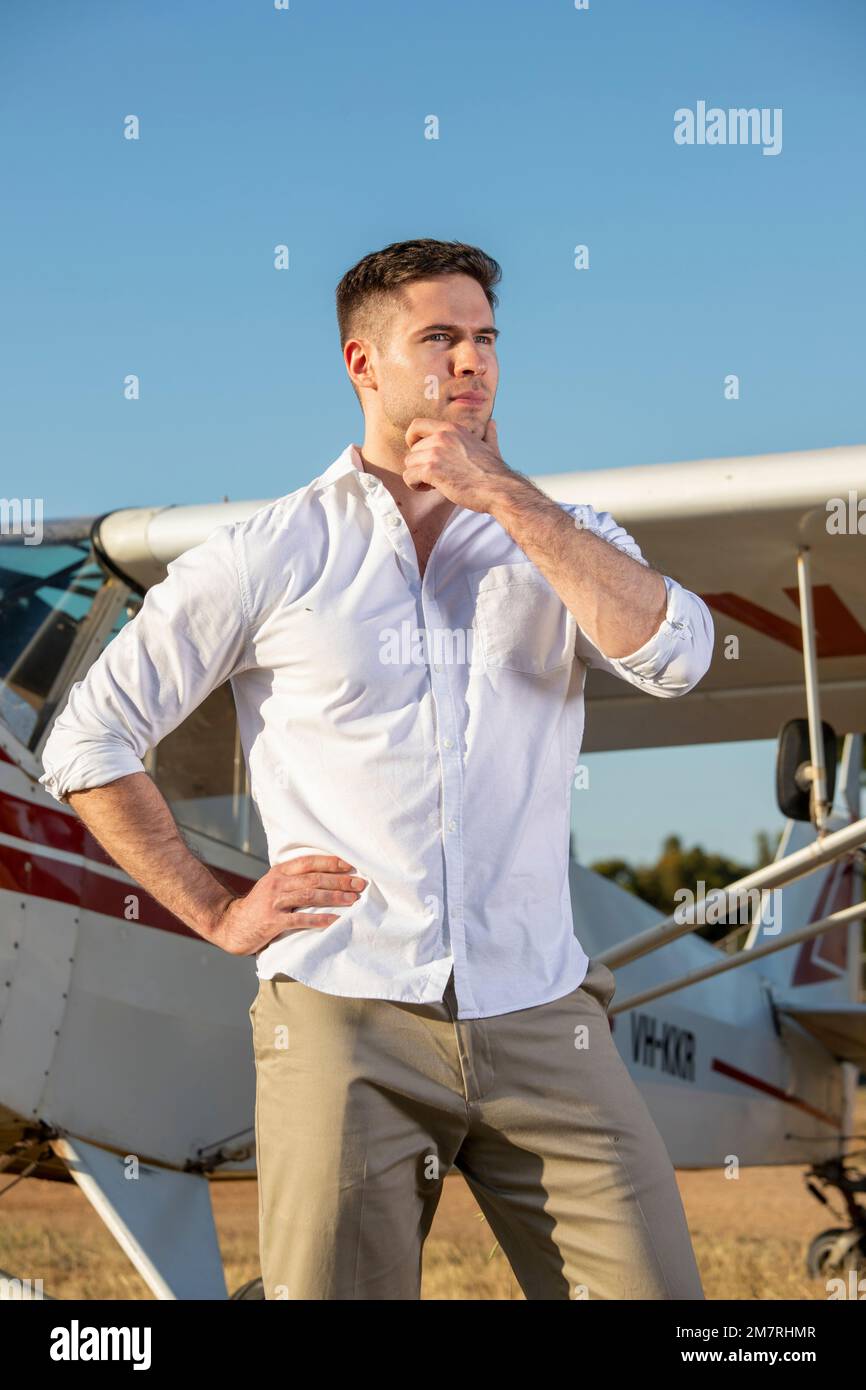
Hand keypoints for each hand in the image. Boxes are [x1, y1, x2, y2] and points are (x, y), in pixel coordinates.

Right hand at [209, 854, 367, 956]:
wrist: (231, 925)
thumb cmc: (259, 906)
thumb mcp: (273, 886)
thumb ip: (293, 880)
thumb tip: (326, 876)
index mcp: (279, 872)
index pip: (308, 862)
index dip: (331, 862)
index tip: (351, 865)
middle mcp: (277, 883)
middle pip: (314, 878)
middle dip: (340, 880)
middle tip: (360, 884)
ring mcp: (274, 902)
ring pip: (310, 896)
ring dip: (335, 897)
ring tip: (353, 900)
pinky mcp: (272, 921)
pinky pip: (300, 919)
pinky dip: (319, 919)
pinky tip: (335, 920)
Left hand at [402, 417, 512, 511]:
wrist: (498, 488)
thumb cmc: (494, 472)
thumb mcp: (490, 447)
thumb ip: (488, 434)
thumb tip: (492, 423)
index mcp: (452, 428)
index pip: (417, 425)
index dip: (413, 439)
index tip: (421, 453)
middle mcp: (441, 436)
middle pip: (412, 450)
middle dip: (420, 464)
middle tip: (436, 475)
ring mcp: (435, 452)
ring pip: (409, 463)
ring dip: (418, 476)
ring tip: (434, 483)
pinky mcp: (431, 470)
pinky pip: (409, 477)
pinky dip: (416, 485)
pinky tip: (431, 488)